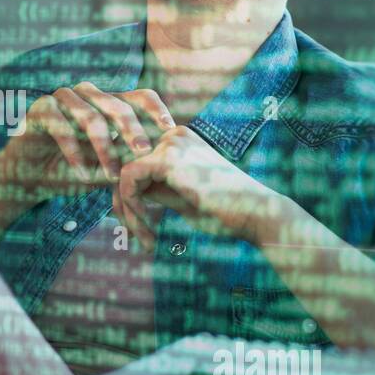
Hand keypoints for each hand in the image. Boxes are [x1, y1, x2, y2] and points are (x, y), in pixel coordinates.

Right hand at [0, 82, 178, 203]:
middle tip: (144, 154)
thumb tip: (161, 161)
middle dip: (133, 131)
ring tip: (110, 175)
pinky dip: (73, 152)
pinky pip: (61, 126)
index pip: (140, 97)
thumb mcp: (106, 168)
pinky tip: (80, 174)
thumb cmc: (71, 172)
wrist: (29, 179)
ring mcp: (62, 98)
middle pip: (118, 105)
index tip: (170, 130)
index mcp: (107, 102)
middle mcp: (88, 94)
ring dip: (103, 149)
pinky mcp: (40, 107)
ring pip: (91, 117)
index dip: (156, 110)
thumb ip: (129, 161)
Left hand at [112, 124, 281, 247]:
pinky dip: (131, 207)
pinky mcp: (168, 159)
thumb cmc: (223, 210)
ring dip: (128, 212)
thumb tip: (119, 190)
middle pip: (125, 167)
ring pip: (122, 175)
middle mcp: (173, 135)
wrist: (256, 214)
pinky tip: (146, 227)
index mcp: (179, 140)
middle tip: (132, 237)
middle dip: (123, 206)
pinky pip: (128, 179)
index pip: (135, 163)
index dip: (127, 197)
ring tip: (142, 239)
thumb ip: (153, 187)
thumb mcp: (180, 196)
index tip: (135, 227)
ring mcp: (171, 143)